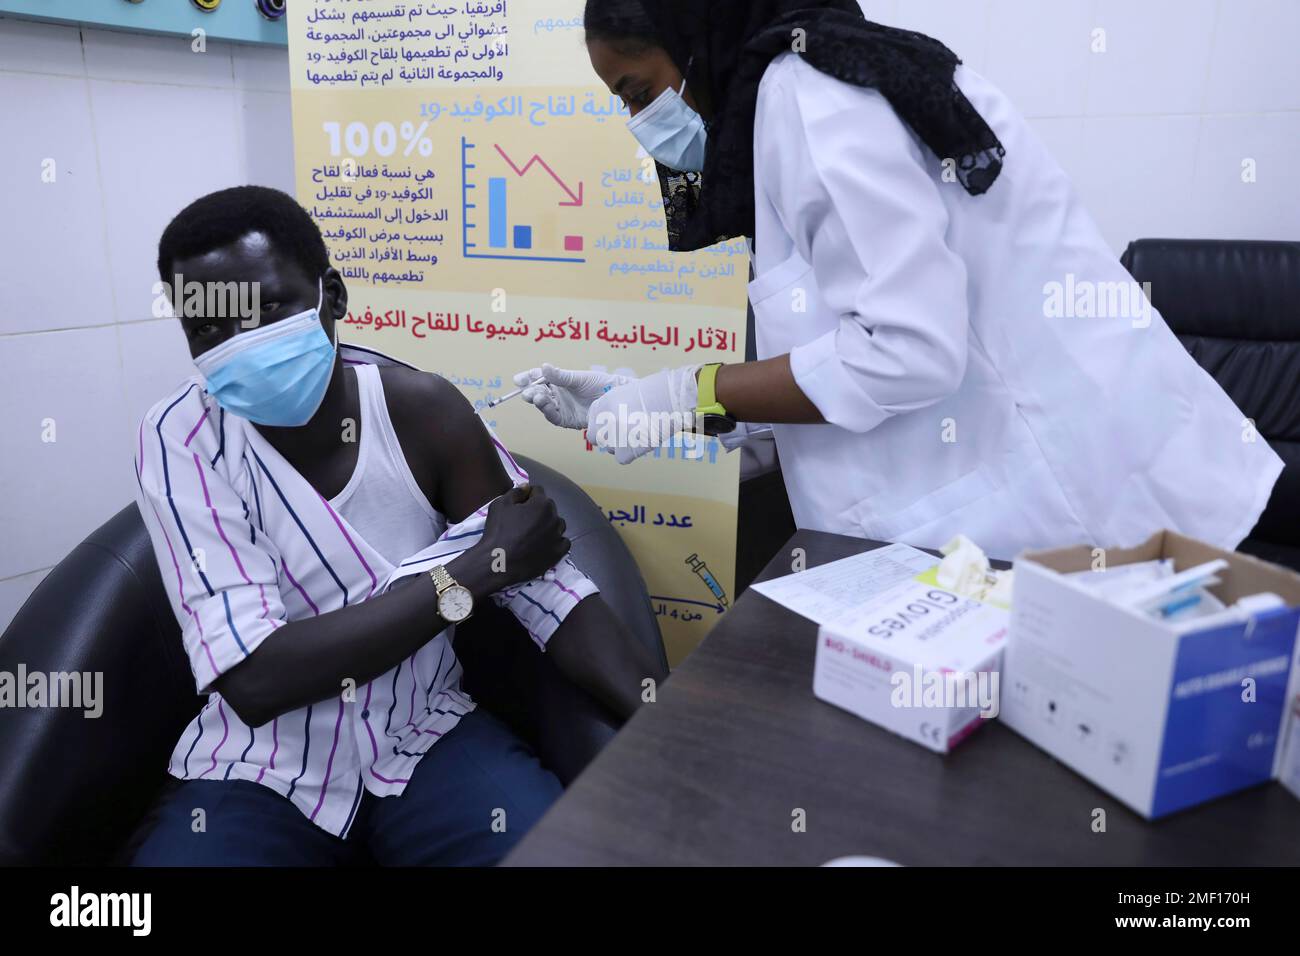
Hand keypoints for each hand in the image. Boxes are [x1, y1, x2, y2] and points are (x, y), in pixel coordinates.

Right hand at [475, 484, 570, 587]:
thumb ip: (516, 492)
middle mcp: (554, 518)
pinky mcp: (558, 553)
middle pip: (548, 508)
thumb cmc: (498, 531)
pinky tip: (545, 544)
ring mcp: (558, 536)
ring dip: (548, 525)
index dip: (527, 496)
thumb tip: (527, 487)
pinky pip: (563, 542)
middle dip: (538, 510)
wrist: (500, 562)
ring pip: (557, 524)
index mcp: (542, 504)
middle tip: (523, 521)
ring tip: (534, 534)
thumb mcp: (500, 504)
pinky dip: (556, 541)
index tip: (519, 505)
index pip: (538, 491)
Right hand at [513, 363, 630, 429]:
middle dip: (530, 391)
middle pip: (538, 392)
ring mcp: (561, 407)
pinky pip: (553, 417)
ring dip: (538, 401)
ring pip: (544, 404)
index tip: (518, 379)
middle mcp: (557, 394)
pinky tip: (544, 405)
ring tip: (535, 397)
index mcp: (558, 380)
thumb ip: (560, 376)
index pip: (539, 377)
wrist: (615, 400)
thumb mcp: (578, 378)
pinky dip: (547, 411)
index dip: (527, 378)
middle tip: (526, 391)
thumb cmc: (599, 385)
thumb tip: (543, 367)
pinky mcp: (566, 419)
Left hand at [586, 365, 700, 464]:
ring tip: (640, 433)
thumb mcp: (628, 392)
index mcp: (603, 403)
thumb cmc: (657, 392)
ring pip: (610, 448)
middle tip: (625, 433)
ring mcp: (614, 435)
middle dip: (607, 437)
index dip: (604, 424)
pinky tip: (642, 442)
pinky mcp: (625, 450)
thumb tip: (613, 420)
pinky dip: (631, 454)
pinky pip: (621, 458)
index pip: (593, 420)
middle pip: (595, 437)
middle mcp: (605, 420)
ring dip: (622, 445)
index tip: (615, 423)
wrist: (672, 398)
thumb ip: (615, 406)